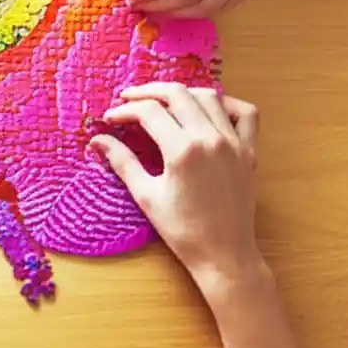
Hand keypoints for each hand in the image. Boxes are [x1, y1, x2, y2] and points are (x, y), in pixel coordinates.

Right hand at [91, 83, 262, 288]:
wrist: (224, 255)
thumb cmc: (182, 231)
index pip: (149, 112)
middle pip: (177, 94)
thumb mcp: (147, 196)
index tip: (111, 119)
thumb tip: (98, 140)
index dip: (125, 111)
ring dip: (183, 93)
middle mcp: (210, 139)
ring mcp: (234, 142)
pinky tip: (209, 109)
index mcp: (182, 150)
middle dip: (149, 92)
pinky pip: (245, 113)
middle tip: (129, 99)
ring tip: (163, 101)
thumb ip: (122, 162)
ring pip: (209, 97)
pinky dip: (227, 104)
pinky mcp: (249, 151)